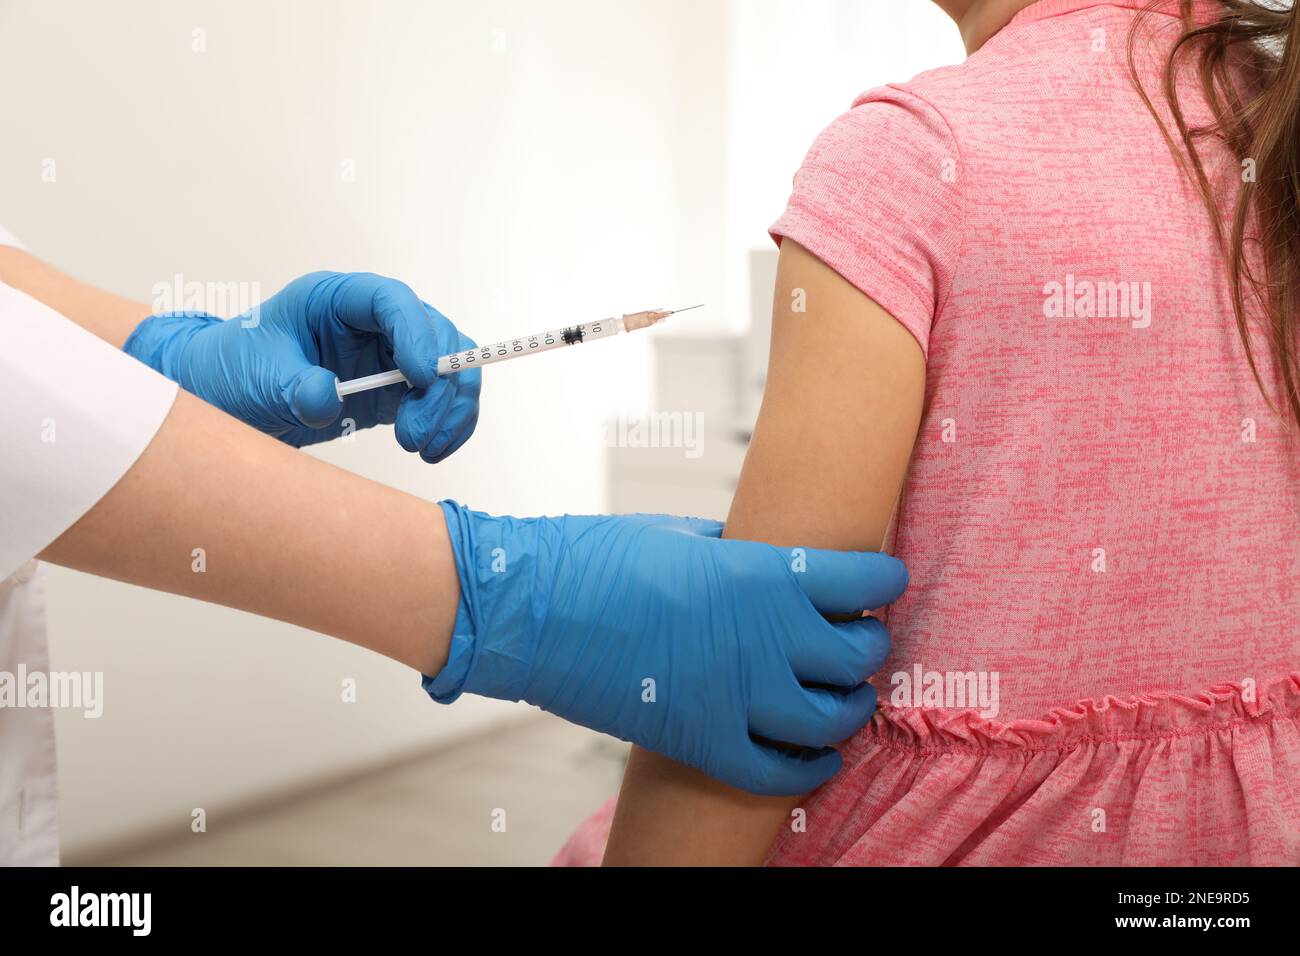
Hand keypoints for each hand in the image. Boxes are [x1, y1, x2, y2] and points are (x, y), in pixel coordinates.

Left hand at [123, 272, 480, 459]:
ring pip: (450, 370)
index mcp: (335, 300)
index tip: (420, 376)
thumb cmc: (234, 371)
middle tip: (416, 432)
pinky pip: (441, 401)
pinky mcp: (396, 392)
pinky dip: (448, 425)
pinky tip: (433, 450)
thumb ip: (293, 387)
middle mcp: (372, 323)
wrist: (227, 403)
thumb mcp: (257, 377)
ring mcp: (389, 356)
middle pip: (436, 335)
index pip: (391, 301)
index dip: (415, 332)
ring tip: (422, 447)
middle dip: (440, 384)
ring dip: (448, 409)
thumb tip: (327, 398)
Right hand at [429, 504, 907, 796]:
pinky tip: (818, 756)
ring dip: (849, 708)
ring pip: (833, 719)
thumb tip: (766, 559)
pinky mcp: (703, 741)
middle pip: (857, 655)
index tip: (885, 583)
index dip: (884, 582)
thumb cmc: (599, 559)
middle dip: (867, 647)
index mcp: (763, 574)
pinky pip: (779, 773)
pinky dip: (809, 770)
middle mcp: (765, 638)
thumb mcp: (682, 536)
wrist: (533, 609)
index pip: (864, 582)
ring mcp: (737, 696)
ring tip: (846, 699)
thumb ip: (739, 552)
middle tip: (858, 640)